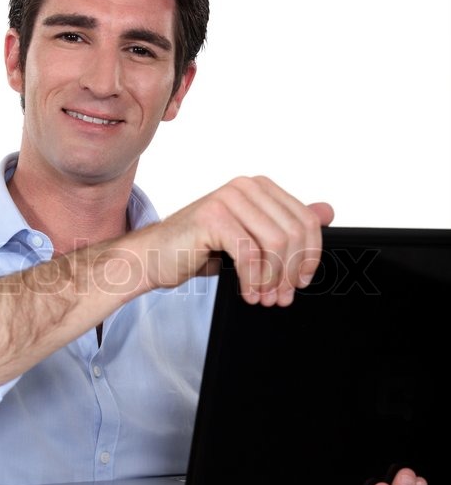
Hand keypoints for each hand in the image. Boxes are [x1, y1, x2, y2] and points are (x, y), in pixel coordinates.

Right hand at [136, 175, 333, 305]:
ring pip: (275, 244)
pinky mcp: (212, 217)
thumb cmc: (201, 248)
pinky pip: (249, 254)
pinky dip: (252, 280)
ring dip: (272, 279)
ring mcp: (228, 198)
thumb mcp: (251, 239)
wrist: (155, 257)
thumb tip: (328, 211)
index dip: (309, 257)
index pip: (306, 220)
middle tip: (280, 297)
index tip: (300, 282)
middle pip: (294, 233)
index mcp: (260, 187)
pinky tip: (247, 293)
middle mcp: (245, 186)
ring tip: (263, 297)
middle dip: (291, 272)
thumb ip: (286, 224)